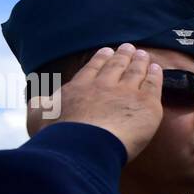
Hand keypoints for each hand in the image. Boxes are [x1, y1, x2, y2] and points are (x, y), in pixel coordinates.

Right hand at [36, 44, 163, 160]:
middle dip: (123, 56)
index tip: (106, 51)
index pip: (92, 69)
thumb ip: (37, 105)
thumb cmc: (58, 136)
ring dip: (140, 62)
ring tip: (144, 55)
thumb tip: (35, 98)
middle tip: (128, 47)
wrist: (84, 146)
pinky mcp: (146, 104)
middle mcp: (104, 85)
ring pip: (136, 72)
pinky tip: (157, 69)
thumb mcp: (37, 117)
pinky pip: (153, 85)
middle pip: (116, 66)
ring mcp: (126, 93)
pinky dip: (155, 75)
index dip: (101, 59)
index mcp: (79, 88)